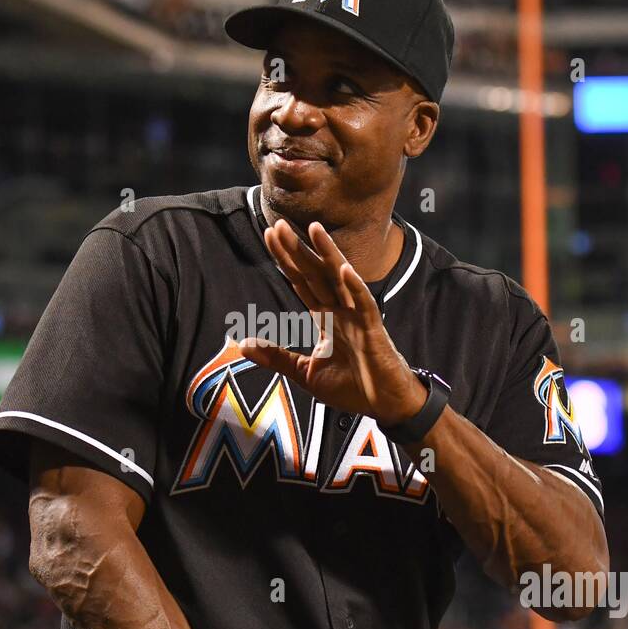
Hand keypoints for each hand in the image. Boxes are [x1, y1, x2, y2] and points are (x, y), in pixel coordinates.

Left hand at [238, 218, 426, 426]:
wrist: (385, 404)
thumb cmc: (351, 386)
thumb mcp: (305, 372)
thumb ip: (276, 357)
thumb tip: (243, 345)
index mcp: (325, 316)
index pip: (301, 281)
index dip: (286, 259)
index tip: (269, 236)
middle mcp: (340, 309)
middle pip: (316, 273)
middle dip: (297, 250)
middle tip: (278, 224)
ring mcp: (357, 316)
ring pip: (340, 279)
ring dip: (328, 254)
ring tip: (315, 228)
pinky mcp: (373, 329)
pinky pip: (364, 304)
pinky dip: (354, 286)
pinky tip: (344, 269)